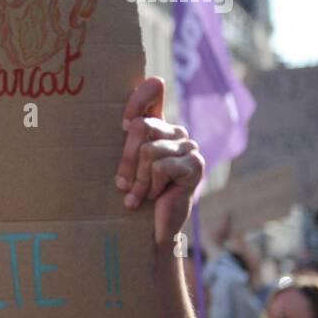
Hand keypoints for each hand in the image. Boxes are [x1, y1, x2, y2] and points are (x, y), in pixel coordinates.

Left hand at [115, 77, 204, 245]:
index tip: (122, 125)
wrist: (153, 227)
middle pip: (141, 126)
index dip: (136, 99)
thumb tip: (123, 122)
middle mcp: (176, 132)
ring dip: (138, 179)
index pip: (152, 90)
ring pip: (148, 151)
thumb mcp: (124, 165)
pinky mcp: (196, 165)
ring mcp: (189, 147)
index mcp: (158, 126)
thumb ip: (124, 141)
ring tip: (137, 195)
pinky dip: (151, 186)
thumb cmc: (134, 194)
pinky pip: (160, 167)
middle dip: (125, 159)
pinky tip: (156, 197)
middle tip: (121, 183)